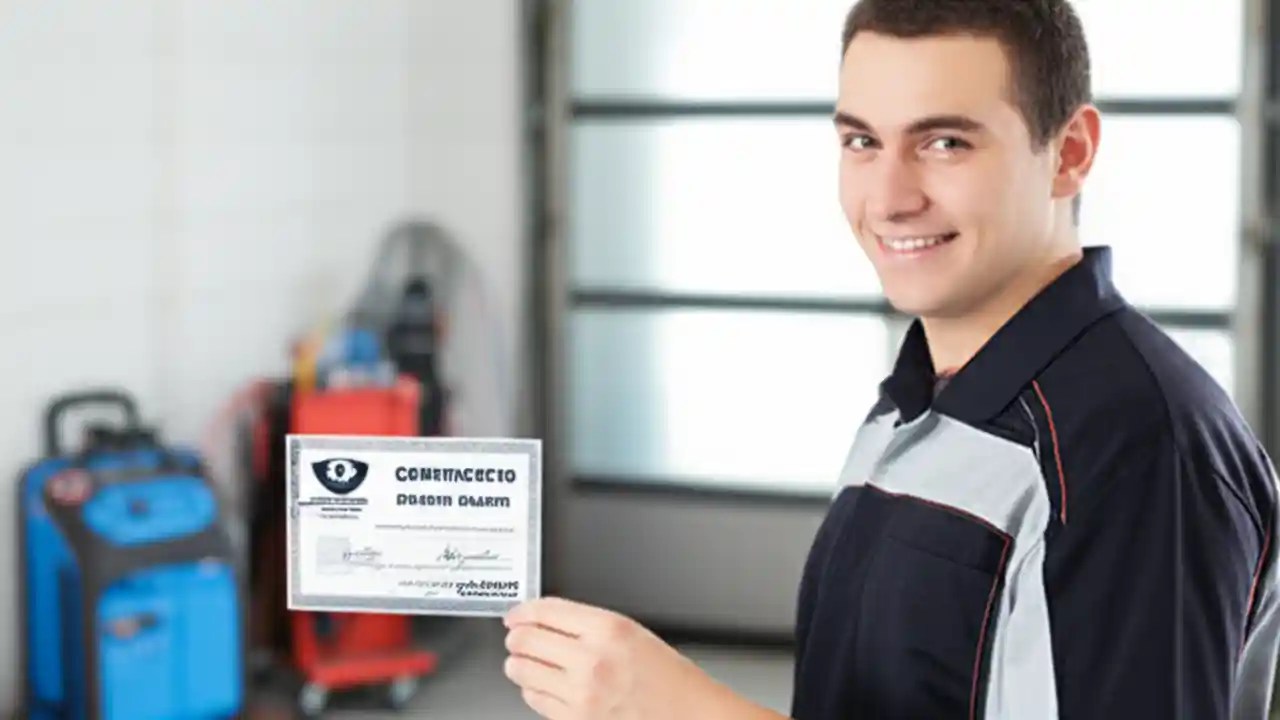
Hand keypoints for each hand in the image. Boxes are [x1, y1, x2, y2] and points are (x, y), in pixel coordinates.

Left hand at [502, 596, 720, 719]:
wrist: (683, 709)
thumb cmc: (661, 671)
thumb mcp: (627, 629)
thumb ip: (582, 622)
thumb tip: (538, 618)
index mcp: (607, 628)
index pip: (545, 611)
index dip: (522, 611)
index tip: (515, 615)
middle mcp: (592, 659)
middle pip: (525, 639)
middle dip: (516, 636)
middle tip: (518, 636)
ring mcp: (581, 692)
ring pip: (522, 669)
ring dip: (518, 662)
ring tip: (526, 660)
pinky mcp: (575, 718)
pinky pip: (533, 698)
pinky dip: (532, 688)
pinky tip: (544, 683)